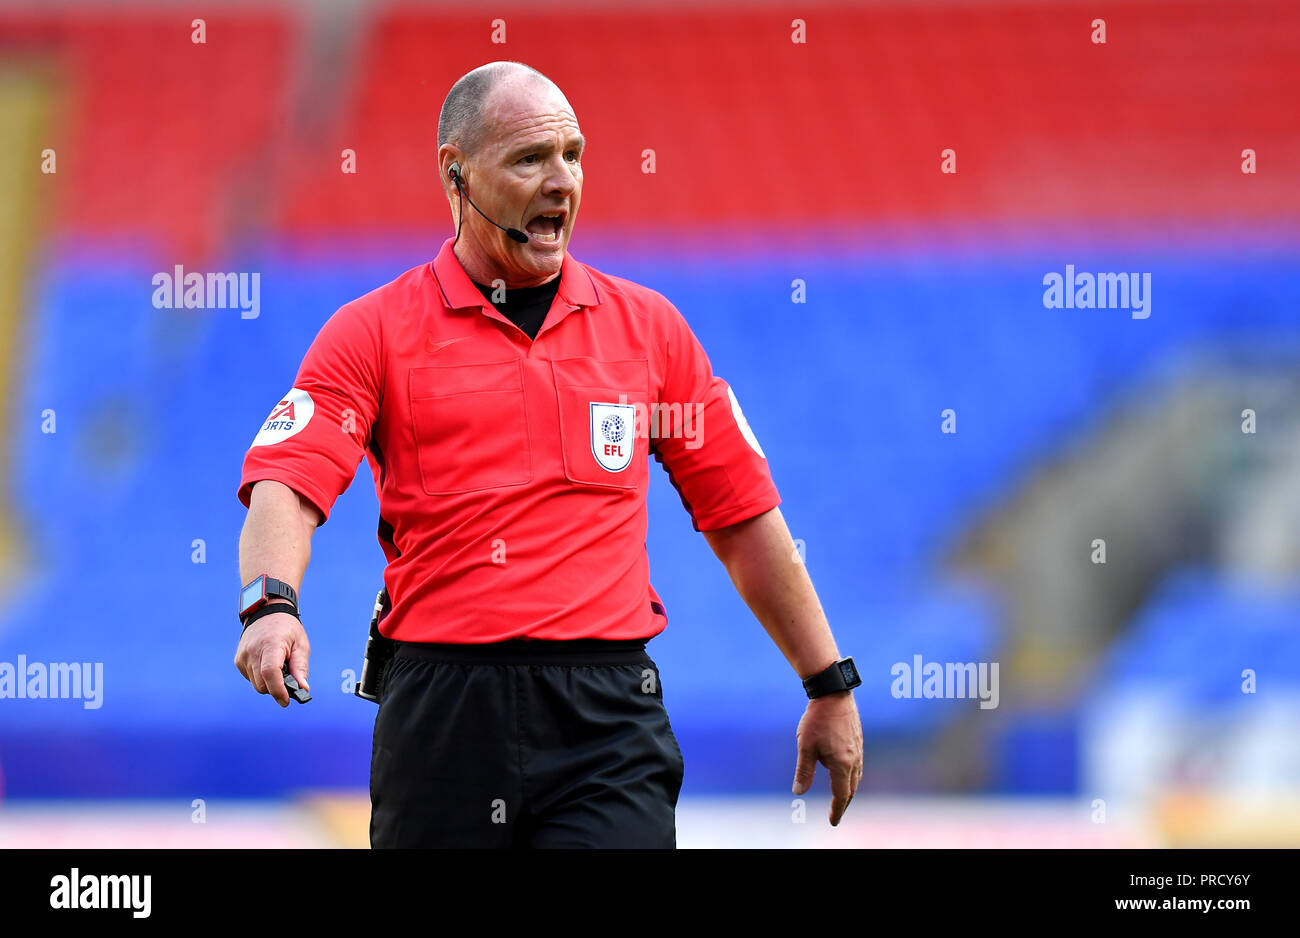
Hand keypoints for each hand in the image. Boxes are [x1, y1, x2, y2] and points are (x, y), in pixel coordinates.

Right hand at [234, 609, 310, 707]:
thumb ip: (300, 668)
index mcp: (270, 645)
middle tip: (289, 681)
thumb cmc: (288, 629)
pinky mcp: (238, 660)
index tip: (286, 701)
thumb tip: (303, 688)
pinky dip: (261, 677)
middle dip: (276, 689)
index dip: (278, 690)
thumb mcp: (301, 645)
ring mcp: (243, 656)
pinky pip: (250, 678)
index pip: (270, 673)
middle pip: (262, 684)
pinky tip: (267, 664)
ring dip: (268, 683)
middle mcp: (252, 651)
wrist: (266, 613)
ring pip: (256, 684)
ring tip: (279, 667)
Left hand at [792, 691, 862, 825]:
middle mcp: (854, 759)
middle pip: (851, 789)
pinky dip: (851, 776)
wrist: (834, 694)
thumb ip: (804, 771)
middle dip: (844, 803)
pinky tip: (844, 773)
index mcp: (842, 764)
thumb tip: (799, 792)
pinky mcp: (857, 741)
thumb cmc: (817, 720)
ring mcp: (858, 750)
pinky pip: (857, 765)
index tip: (833, 821)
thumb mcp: (805, 746)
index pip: (841, 794)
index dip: (836, 809)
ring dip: (849, 790)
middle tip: (837, 814)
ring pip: (856, 777)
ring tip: (841, 797)